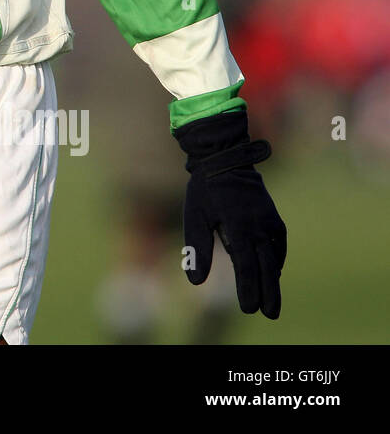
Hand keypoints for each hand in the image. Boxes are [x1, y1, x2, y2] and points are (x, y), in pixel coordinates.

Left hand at [175, 110, 286, 318]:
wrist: (226, 159)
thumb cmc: (205, 189)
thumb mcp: (195, 216)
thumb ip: (197, 248)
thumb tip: (194, 281)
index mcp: (239, 227)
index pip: (246, 266)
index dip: (248, 289)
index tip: (248, 308)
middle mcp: (259, 227)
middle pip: (266, 267)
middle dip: (268, 292)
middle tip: (269, 314)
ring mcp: (269, 222)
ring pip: (275, 258)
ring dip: (273, 279)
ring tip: (272, 300)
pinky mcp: (274, 218)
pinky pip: (279, 244)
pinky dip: (277, 260)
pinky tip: (274, 271)